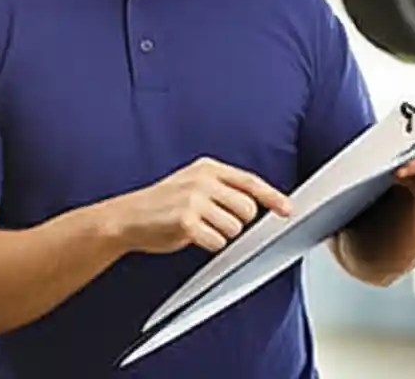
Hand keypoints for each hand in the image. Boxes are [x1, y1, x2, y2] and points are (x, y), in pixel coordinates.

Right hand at [103, 157, 293, 254]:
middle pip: (247, 209)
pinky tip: (192, 237)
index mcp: (207, 168)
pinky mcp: (186, 222)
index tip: (287, 210)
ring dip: (222, 235)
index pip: (250, 181)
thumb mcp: (192, 184)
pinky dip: (209, 245)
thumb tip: (259, 206)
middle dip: (238, 222)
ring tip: (200, 228)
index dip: (272, 197)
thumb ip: (223, 189)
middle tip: (215, 222)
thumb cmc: (164, 204)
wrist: (127, 217)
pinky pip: (217, 242)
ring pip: (234, 228)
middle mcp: (202, 180)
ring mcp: (194, 200)